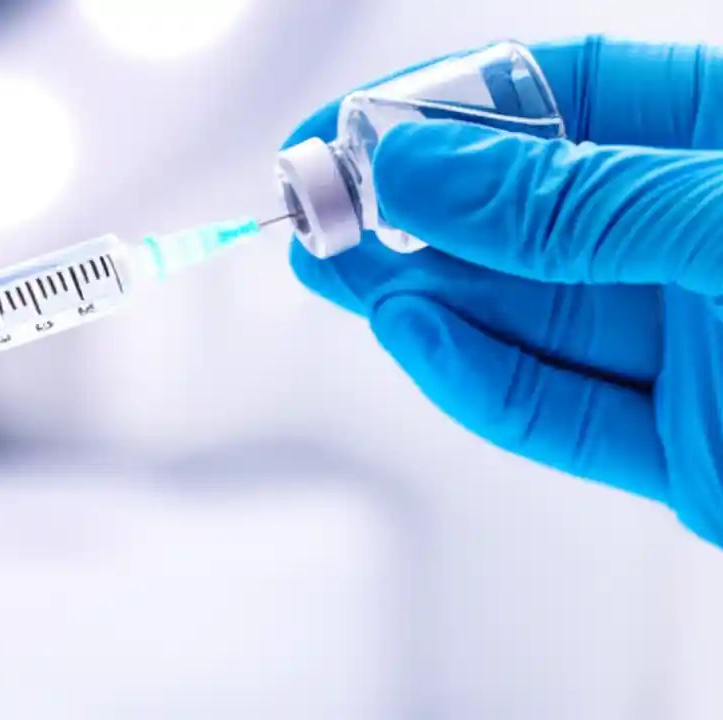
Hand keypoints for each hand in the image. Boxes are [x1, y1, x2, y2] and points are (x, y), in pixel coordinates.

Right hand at [285, 37, 722, 546]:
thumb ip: (575, 199)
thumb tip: (421, 167)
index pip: (567, 90)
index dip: (447, 98)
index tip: (352, 120)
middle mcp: (709, 237)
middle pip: (527, 208)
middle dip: (414, 203)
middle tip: (315, 201)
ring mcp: (697, 347)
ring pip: (524, 313)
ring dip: (419, 289)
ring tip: (330, 264)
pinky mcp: (686, 452)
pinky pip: (555, 409)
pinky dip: (476, 376)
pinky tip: (413, 332)